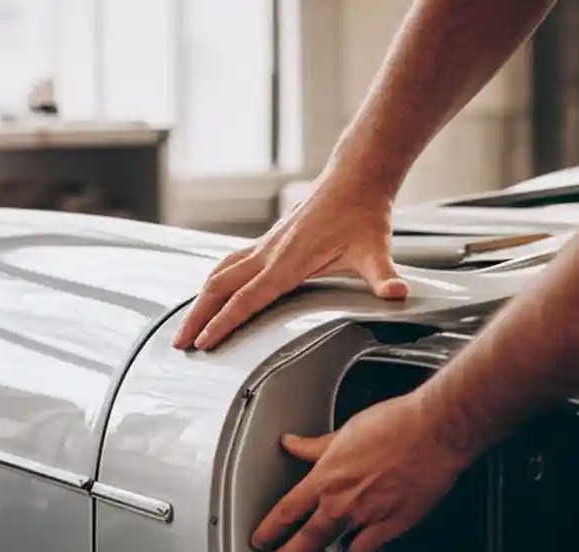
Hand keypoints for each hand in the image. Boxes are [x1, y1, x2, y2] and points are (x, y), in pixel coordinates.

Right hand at [172, 174, 407, 350]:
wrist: (355, 179)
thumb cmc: (363, 215)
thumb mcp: (376, 250)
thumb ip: (383, 277)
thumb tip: (398, 294)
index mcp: (288, 262)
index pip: (246, 299)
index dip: (222, 323)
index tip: (203, 343)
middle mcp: (269, 254)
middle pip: (220, 288)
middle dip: (197, 318)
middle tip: (180, 345)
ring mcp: (265, 246)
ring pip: (219, 274)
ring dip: (200, 300)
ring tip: (188, 326)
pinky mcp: (267, 241)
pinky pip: (230, 263)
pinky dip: (214, 281)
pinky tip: (210, 292)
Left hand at [251, 393, 469, 551]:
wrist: (434, 431)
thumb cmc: (396, 425)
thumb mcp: (344, 432)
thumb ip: (315, 446)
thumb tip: (293, 443)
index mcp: (327, 476)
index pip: (287, 510)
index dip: (269, 529)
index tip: (261, 539)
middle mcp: (342, 501)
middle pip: (304, 538)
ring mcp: (367, 516)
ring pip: (334, 549)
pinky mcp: (393, 525)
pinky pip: (367, 551)